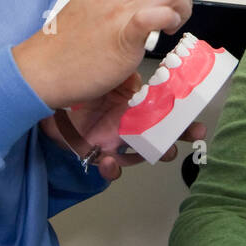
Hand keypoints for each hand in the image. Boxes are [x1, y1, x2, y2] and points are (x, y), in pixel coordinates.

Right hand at [15, 0, 191, 108]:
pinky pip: (156, 13)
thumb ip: (113, 9)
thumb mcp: (89, 14)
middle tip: (174, 21)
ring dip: (180, 8)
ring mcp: (118, 9)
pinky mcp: (123, 32)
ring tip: (171, 28)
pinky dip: (170, 18)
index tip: (164, 11)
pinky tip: (166, 31)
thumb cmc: (62, 50)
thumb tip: (137, 16)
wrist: (40, 71)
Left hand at [39, 72, 206, 180]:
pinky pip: (109, 166)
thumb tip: (138, 80)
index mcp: (133, 105)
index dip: (182, 119)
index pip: (163, 112)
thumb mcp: (107, 76)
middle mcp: (128, 125)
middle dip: (175, 140)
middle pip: (158, 136)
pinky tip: (108, 163)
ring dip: (149, 157)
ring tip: (158, 155)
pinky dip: (111, 169)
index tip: (199, 125)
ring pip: (138, 154)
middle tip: (188, 141)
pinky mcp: (97, 153)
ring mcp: (114, 140)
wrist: (46, 98)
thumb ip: (126, 78)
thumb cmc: (78, 86)